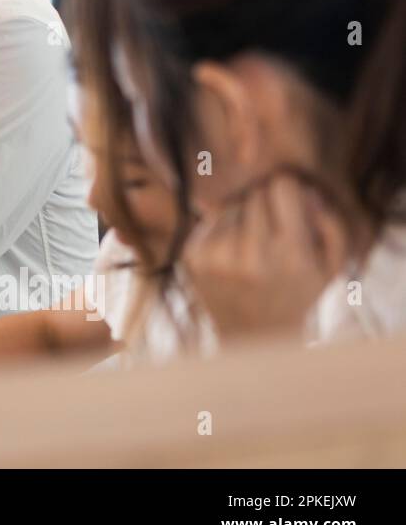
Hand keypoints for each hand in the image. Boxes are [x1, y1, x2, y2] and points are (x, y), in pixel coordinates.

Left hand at [182, 173, 348, 340]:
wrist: (254, 337)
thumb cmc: (298, 294)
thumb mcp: (330, 266)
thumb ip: (330, 224)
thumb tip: (306, 190)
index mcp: (292, 253)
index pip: (281, 186)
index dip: (287, 189)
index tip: (288, 201)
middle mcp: (252, 254)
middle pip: (255, 193)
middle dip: (265, 202)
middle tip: (271, 226)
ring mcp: (218, 256)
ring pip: (230, 204)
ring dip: (242, 214)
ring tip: (252, 243)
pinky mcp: (193, 258)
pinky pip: (209, 219)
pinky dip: (221, 227)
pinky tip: (232, 250)